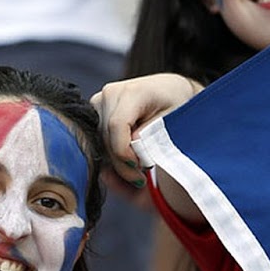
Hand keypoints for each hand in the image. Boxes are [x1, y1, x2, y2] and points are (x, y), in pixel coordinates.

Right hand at [92, 73, 202, 188]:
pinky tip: (127, 167)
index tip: (138, 168)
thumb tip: (133, 152)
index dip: (123, 151)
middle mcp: (110, 95)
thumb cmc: (175, 104)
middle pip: (106, 138)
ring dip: (115, 164)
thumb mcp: (173, 121)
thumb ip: (153, 135)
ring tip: (137, 175)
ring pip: (99, 143)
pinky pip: (98, 142)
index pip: (116, 125)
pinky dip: (111, 158)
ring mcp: (99, 103)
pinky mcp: (94, 113)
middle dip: (121, 164)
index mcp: (132, 92)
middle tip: (140, 180)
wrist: (168, 91)